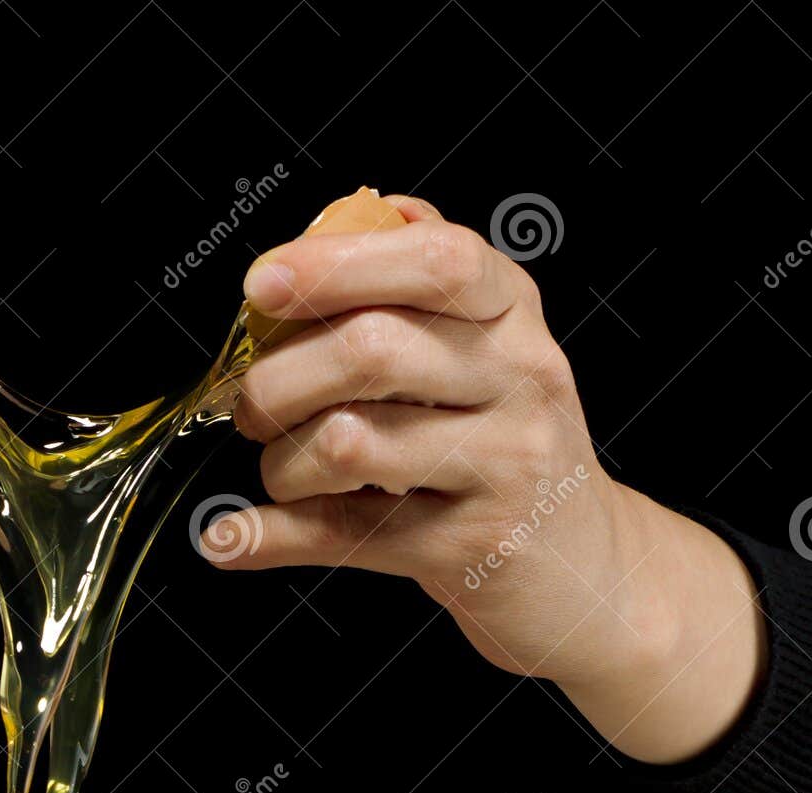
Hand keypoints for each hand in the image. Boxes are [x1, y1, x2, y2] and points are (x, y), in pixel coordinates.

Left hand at [217, 196, 765, 762]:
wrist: (582, 564)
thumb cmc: (501, 439)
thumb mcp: (484, 345)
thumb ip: (419, 278)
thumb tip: (351, 209)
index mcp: (511, 311)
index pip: (433, 260)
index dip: (336, 265)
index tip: (262, 284)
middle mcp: (520, 378)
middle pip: (370, 351)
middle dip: (277, 380)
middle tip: (251, 409)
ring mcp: (502, 466)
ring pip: (349, 443)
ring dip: (280, 462)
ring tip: (279, 470)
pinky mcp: (470, 546)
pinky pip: (343, 532)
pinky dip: (268, 537)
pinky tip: (229, 539)